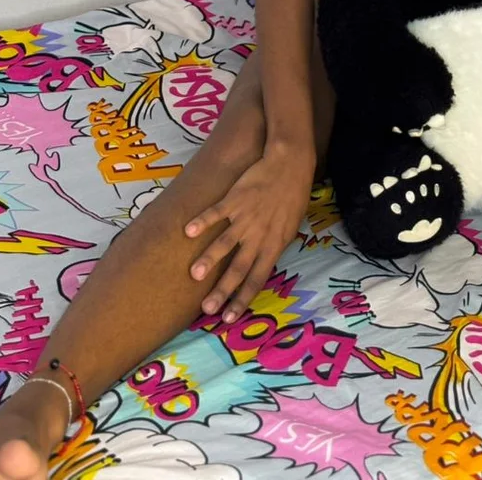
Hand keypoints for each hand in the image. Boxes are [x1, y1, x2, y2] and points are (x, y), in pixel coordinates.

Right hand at [185, 145, 313, 321]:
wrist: (290, 163)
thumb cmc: (293, 196)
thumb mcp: (291, 227)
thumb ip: (276, 245)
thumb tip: (265, 261)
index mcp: (274, 245)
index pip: (257, 278)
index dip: (242, 299)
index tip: (228, 318)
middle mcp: (259, 235)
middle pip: (238, 268)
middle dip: (222, 290)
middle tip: (207, 308)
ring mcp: (246, 217)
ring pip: (225, 243)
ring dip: (209, 259)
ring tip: (194, 275)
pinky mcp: (236, 198)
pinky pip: (216, 212)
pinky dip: (202, 221)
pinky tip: (188, 231)